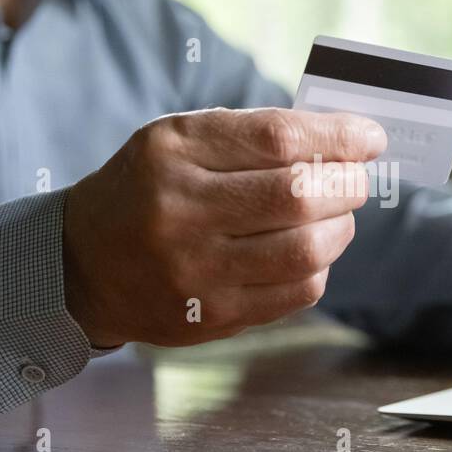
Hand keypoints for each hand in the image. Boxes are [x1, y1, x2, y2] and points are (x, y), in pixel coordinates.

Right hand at [62, 107, 385, 347]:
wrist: (83, 265)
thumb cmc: (148, 189)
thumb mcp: (180, 141)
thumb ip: (254, 135)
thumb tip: (345, 140)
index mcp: (174, 153)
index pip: (279, 138)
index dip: (339, 136)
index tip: (369, 138)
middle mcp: (180, 211)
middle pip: (300, 195)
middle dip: (347, 184)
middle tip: (354, 179)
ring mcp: (194, 271)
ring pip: (306, 250)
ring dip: (341, 228)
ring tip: (335, 215)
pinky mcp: (210, 317)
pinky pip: (296, 292)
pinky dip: (319, 266)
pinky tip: (307, 251)